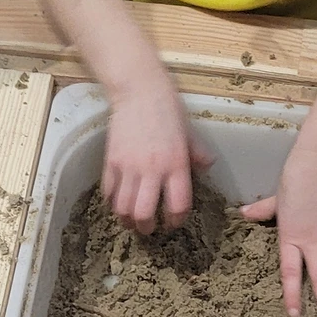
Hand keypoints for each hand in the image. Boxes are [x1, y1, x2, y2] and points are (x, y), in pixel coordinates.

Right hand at [103, 77, 212, 235]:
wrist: (138, 89)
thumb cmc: (167, 107)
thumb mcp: (188, 130)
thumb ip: (197, 152)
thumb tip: (207, 166)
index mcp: (175, 164)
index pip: (178, 206)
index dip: (176, 220)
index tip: (173, 222)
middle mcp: (152, 170)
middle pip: (144, 214)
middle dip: (146, 227)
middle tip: (148, 228)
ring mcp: (128, 167)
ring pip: (123, 208)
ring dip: (127, 220)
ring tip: (131, 220)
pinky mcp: (111, 161)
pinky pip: (109, 193)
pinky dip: (112, 203)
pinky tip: (118, 202)